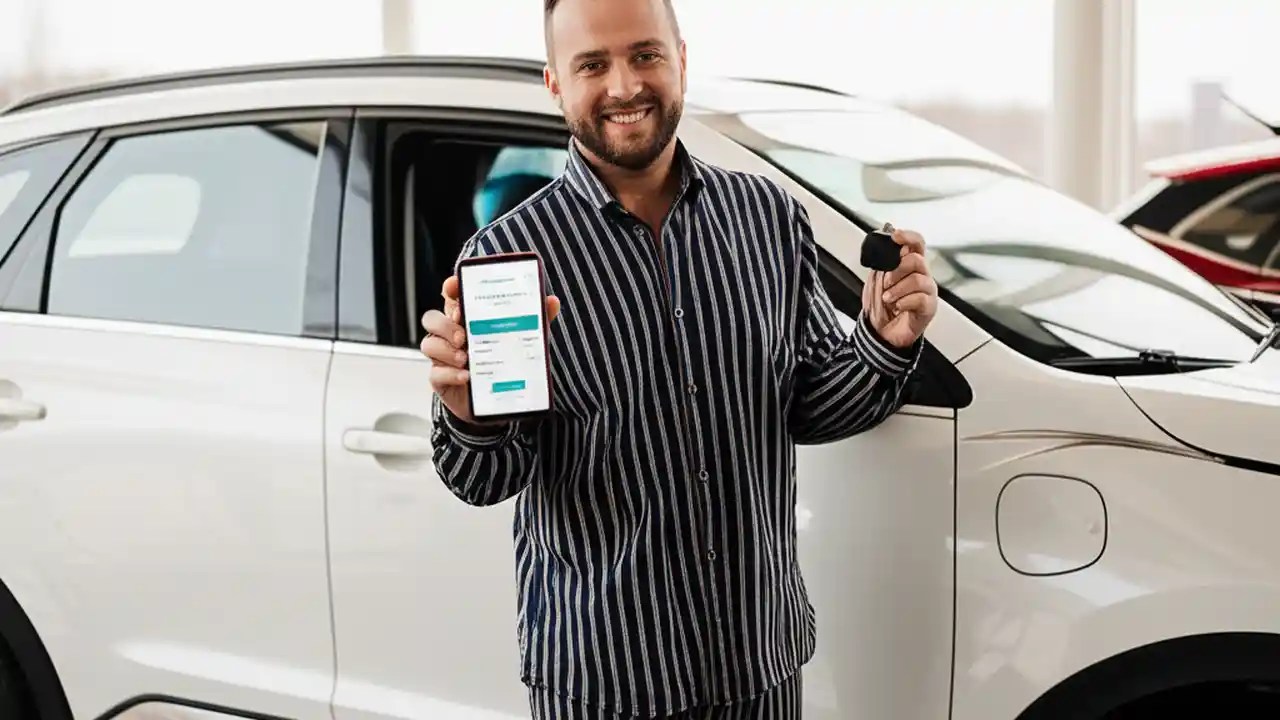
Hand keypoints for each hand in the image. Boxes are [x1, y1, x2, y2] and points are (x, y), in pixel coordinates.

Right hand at [421, 275, 560, 426]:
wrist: (496, 403)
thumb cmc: (504, 364)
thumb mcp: (521, 341)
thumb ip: (535, 321)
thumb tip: (552, 301)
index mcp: (466, 320)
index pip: (451, 297)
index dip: (450, 288)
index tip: (455, 285)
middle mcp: (450, 335)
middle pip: (433, 318)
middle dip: (446, 324)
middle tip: (463, 334)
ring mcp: (442, 357)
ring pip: (429, 344)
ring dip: (446, 349)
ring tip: (465, 358)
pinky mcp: (441, 379)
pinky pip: (436, 373)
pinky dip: (450, 374)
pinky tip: (466, 376)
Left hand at [862, 227, 936, 348]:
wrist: (880, 333)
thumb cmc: (880, 307)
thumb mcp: (875, 280)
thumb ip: (882, 262)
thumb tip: (886, 243)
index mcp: (909, 266)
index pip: (916, 243)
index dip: (908, 237)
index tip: (896, 236)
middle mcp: (921, 275)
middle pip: (916, 260)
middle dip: (896, 270)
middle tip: (886, 282)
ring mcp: (927, 291)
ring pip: (918, 279)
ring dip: (897, 289)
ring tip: (888, 298)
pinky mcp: (929, 308)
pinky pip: (920, 298)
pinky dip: (904, 302)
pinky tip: (897, 307)